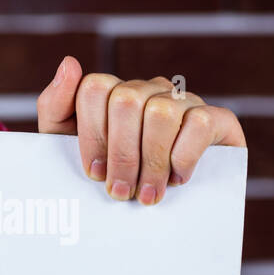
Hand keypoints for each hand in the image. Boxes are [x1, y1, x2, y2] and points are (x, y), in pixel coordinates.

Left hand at [36, 55, 245, 204]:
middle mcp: (149, 89)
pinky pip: (200, 123)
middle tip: (120, 192)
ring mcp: (183, 101)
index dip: (92, 134)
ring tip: (146, 194)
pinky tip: (177, 179)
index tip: (94, 173)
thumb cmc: (106, 172)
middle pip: (126, 101)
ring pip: (160, 112)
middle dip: (120, 155)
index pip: (95, 88)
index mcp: (112, 91)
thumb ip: (55, 104)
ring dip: (151, 161)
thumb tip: (69, 61)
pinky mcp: (218, 119)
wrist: (152, 213)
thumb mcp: (65, 142)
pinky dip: (184, 156)